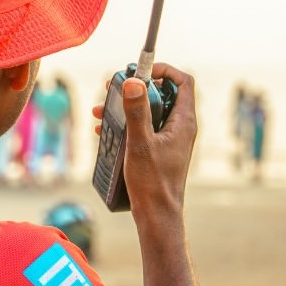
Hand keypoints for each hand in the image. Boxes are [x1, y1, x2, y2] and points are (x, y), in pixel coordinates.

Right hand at [92, 62, 196, 224]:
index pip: (183, 81)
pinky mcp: (159, 151)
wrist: (157, 216)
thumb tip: (134, 81)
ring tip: (101, 111)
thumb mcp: (140, 144)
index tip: (141, 71)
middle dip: (137, 89)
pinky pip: (144, 129)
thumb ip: (137, 112)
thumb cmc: (153, 183)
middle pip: (163, 94)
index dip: (164, 70)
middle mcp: (180, 128)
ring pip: (150, 112)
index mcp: (184, 122)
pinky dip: (127, 125)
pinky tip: (105, 131)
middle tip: (114, 89)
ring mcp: (170, 140)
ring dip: (127, 108)